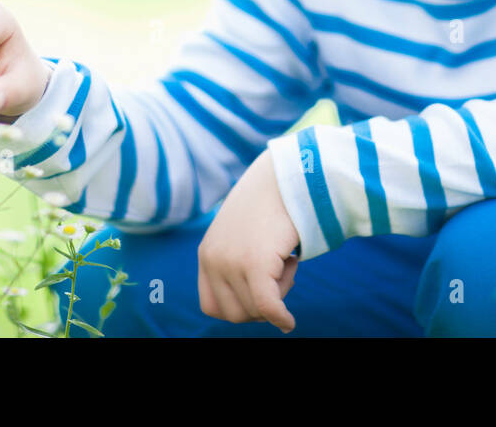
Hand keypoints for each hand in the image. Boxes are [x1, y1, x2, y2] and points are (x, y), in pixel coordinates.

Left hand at [197, 151, 300, 333]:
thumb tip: (256, 304)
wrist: (286, 173)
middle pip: (234, 314)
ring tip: (287, 261)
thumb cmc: (272, 203)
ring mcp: (232, 262)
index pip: (211, 306)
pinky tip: (289, 322)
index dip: (238, 308)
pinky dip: (279, 318)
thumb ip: (238, 260)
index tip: (261, 293)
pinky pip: (266, 306)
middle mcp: (213, 260)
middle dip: (261, 304)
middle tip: (281, 272)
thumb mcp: (243, 233)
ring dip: (277, 295)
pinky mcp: (255, 263)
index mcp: (207, 253)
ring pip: (254, 310)